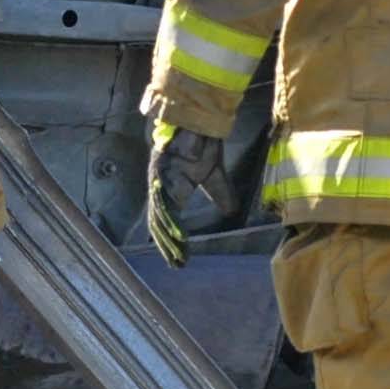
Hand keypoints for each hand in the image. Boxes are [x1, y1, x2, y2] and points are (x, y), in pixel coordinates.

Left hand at [147, 125, 235, 265]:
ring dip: (166, 236)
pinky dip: (166, 216)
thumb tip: (231, 212)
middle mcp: (162, 188)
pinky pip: (161, 197)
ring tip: (176, 254)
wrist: (201, 123)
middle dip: (167, 246)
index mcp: (173, 191)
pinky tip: (173, 231)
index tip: (180, 260)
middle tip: (177, 264)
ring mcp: (158, 180)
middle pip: (159, 223)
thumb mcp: (215, 177)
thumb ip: (220, 194)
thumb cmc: (203, 146)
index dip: (171, 241)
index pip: (168, 222)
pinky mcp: (159, 171)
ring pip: (158, 214)